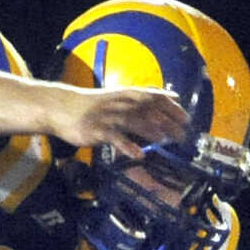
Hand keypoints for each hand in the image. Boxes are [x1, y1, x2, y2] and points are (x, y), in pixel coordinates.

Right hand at [56, 86, 188, 158]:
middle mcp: (121, 103)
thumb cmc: (94, 106)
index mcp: (127, 95)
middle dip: (167, 122)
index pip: (155, 97)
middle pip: (148, 110)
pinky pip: (116, 139)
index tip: (186, 119)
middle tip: (182, 135)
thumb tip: (166, 98)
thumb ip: (140, 100)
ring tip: (166, 141)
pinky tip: (139, 155)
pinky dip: (128, 146)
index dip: (172, 107)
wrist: (64, 108)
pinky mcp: (98, 130)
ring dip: (151, 131)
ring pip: (134, 122)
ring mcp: (110, 117)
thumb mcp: (119, 98)